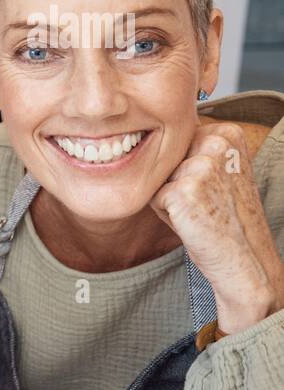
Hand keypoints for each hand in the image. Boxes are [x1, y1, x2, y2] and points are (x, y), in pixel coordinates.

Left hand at [150, 122, 283, 333]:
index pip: (175, 141)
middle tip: (203, 201)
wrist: (245, 257)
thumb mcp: (216, 170)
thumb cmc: (225, 216)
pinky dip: (164, 212)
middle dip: (172, 180)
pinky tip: (191, 220)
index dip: (184, 168)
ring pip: (156, 176)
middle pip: (163, 156)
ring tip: (197, 210)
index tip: (210, 186)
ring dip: (167, 196)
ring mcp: (201, 165)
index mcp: (227, 133)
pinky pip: (152, 196)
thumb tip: (144, 136)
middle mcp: (217, 142)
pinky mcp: (184, 190)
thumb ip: (192, 150)